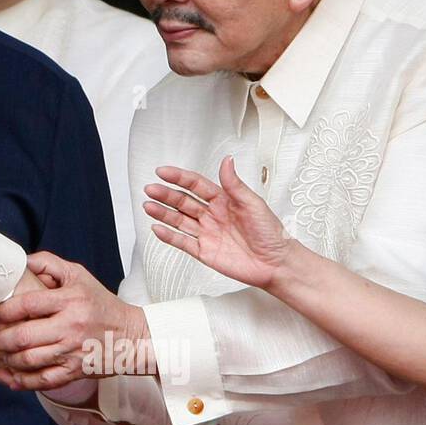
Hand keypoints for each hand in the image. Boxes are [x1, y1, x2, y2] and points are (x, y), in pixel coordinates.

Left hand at [0, 252, 149, 391]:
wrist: (131, 335)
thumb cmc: (101, 303)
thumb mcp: (78, 275)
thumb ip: (48, 263)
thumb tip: (20, 262)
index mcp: (70, 301)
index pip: (28, 305)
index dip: (4, 310)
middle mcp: (70, 327)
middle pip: (24, 336)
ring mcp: (72, 352)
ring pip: (29, 361)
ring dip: (6, 358)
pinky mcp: (75, 372)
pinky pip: (42, 381)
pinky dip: (20, 381)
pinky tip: (6, 376)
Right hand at [143, 156, 294, 290]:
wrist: (276, 263)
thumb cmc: (271, 233)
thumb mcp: (253, 203)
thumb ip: (235, 184)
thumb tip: (227, 161)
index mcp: (223, 201)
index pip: (195, 185)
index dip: (179, 178)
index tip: (164, 172)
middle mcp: (212, 215)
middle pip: (183, 201)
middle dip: (165, 195)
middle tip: (151, 189)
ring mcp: (207, 233)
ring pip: (179, 220)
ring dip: (163, 213)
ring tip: (148, 206)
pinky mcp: (204, 252)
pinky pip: (182, 242)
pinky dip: (169, 236)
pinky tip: (158, 228)